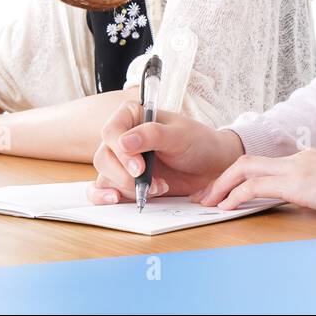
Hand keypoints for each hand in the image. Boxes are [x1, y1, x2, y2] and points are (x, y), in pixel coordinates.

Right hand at [87, 90, 244, 203]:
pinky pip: (104, 188)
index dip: (121, 152)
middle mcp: (123, 137)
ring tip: (156, 189)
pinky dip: (104, 196)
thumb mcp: (179, 135)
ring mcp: (122, 160)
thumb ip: (152, 135)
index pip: (112, 132)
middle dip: (124, 175)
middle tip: (150, 184)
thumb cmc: (198, 143)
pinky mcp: (125, 180)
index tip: (140, 168)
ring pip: (105, 174)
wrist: (212, 165)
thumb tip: (123, 142)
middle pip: (105, 157)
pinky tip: (114, 199)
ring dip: (127, 188)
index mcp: (132, 116)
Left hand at [192, 148, 315, 222]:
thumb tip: (307, 201)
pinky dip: (237, 195)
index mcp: (307, 159)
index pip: (263, 164)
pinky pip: (258, 186)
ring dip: (222, 186)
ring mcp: (298, 168)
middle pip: (247, 161)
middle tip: (204, 196)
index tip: (223, 190)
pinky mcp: (300, 183)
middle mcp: (298, 158)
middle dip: (221, 178)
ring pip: (246, 169)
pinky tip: (227, 207)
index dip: (238, 176)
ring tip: (208, 203)